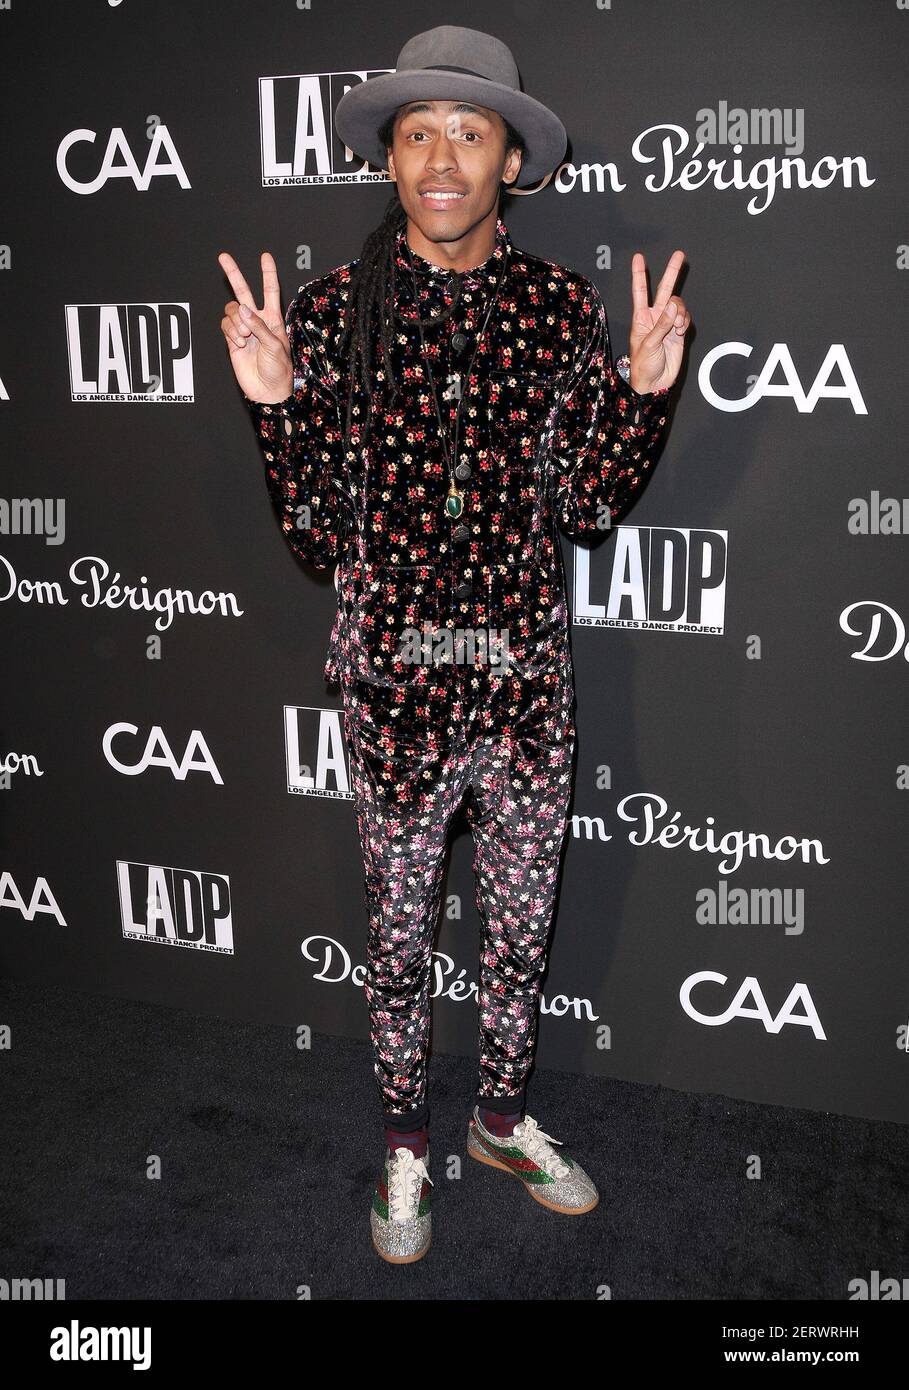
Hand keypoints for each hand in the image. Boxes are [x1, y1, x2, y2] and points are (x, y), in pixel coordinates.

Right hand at [217, 250, 293, 402]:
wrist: (267, 390)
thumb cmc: (279, 369)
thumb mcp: (275, 345)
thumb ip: (258, 326)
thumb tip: (242, 309)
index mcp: (272, 319)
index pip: (270, 290)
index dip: (268, 273)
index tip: (265, 256)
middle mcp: (257, 320)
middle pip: (243, 291)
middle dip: (234, 274)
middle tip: (223, 256)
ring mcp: (243, 329)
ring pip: (231, 310)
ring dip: (236, 322)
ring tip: (245, 338)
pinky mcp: (231, 339)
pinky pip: (225, 325)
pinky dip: (230, 332)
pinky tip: (239, 343)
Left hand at [627, 250, 689, 393]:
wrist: (655, 384)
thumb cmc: (643, 366)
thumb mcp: (649, 344)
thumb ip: (662, 324)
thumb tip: (672, 305)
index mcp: (641, 318)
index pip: (640, 291)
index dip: (639, 274)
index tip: (638, 257)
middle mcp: (654, 317)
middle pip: (664, 289)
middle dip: (672, 272)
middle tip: (680, 255)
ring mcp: (667, 323)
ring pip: (678, 305)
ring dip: (680, 312)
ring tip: (676, 327)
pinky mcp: (678, 332)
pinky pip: (685, 317)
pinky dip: (685, 321)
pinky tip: (680, 330)